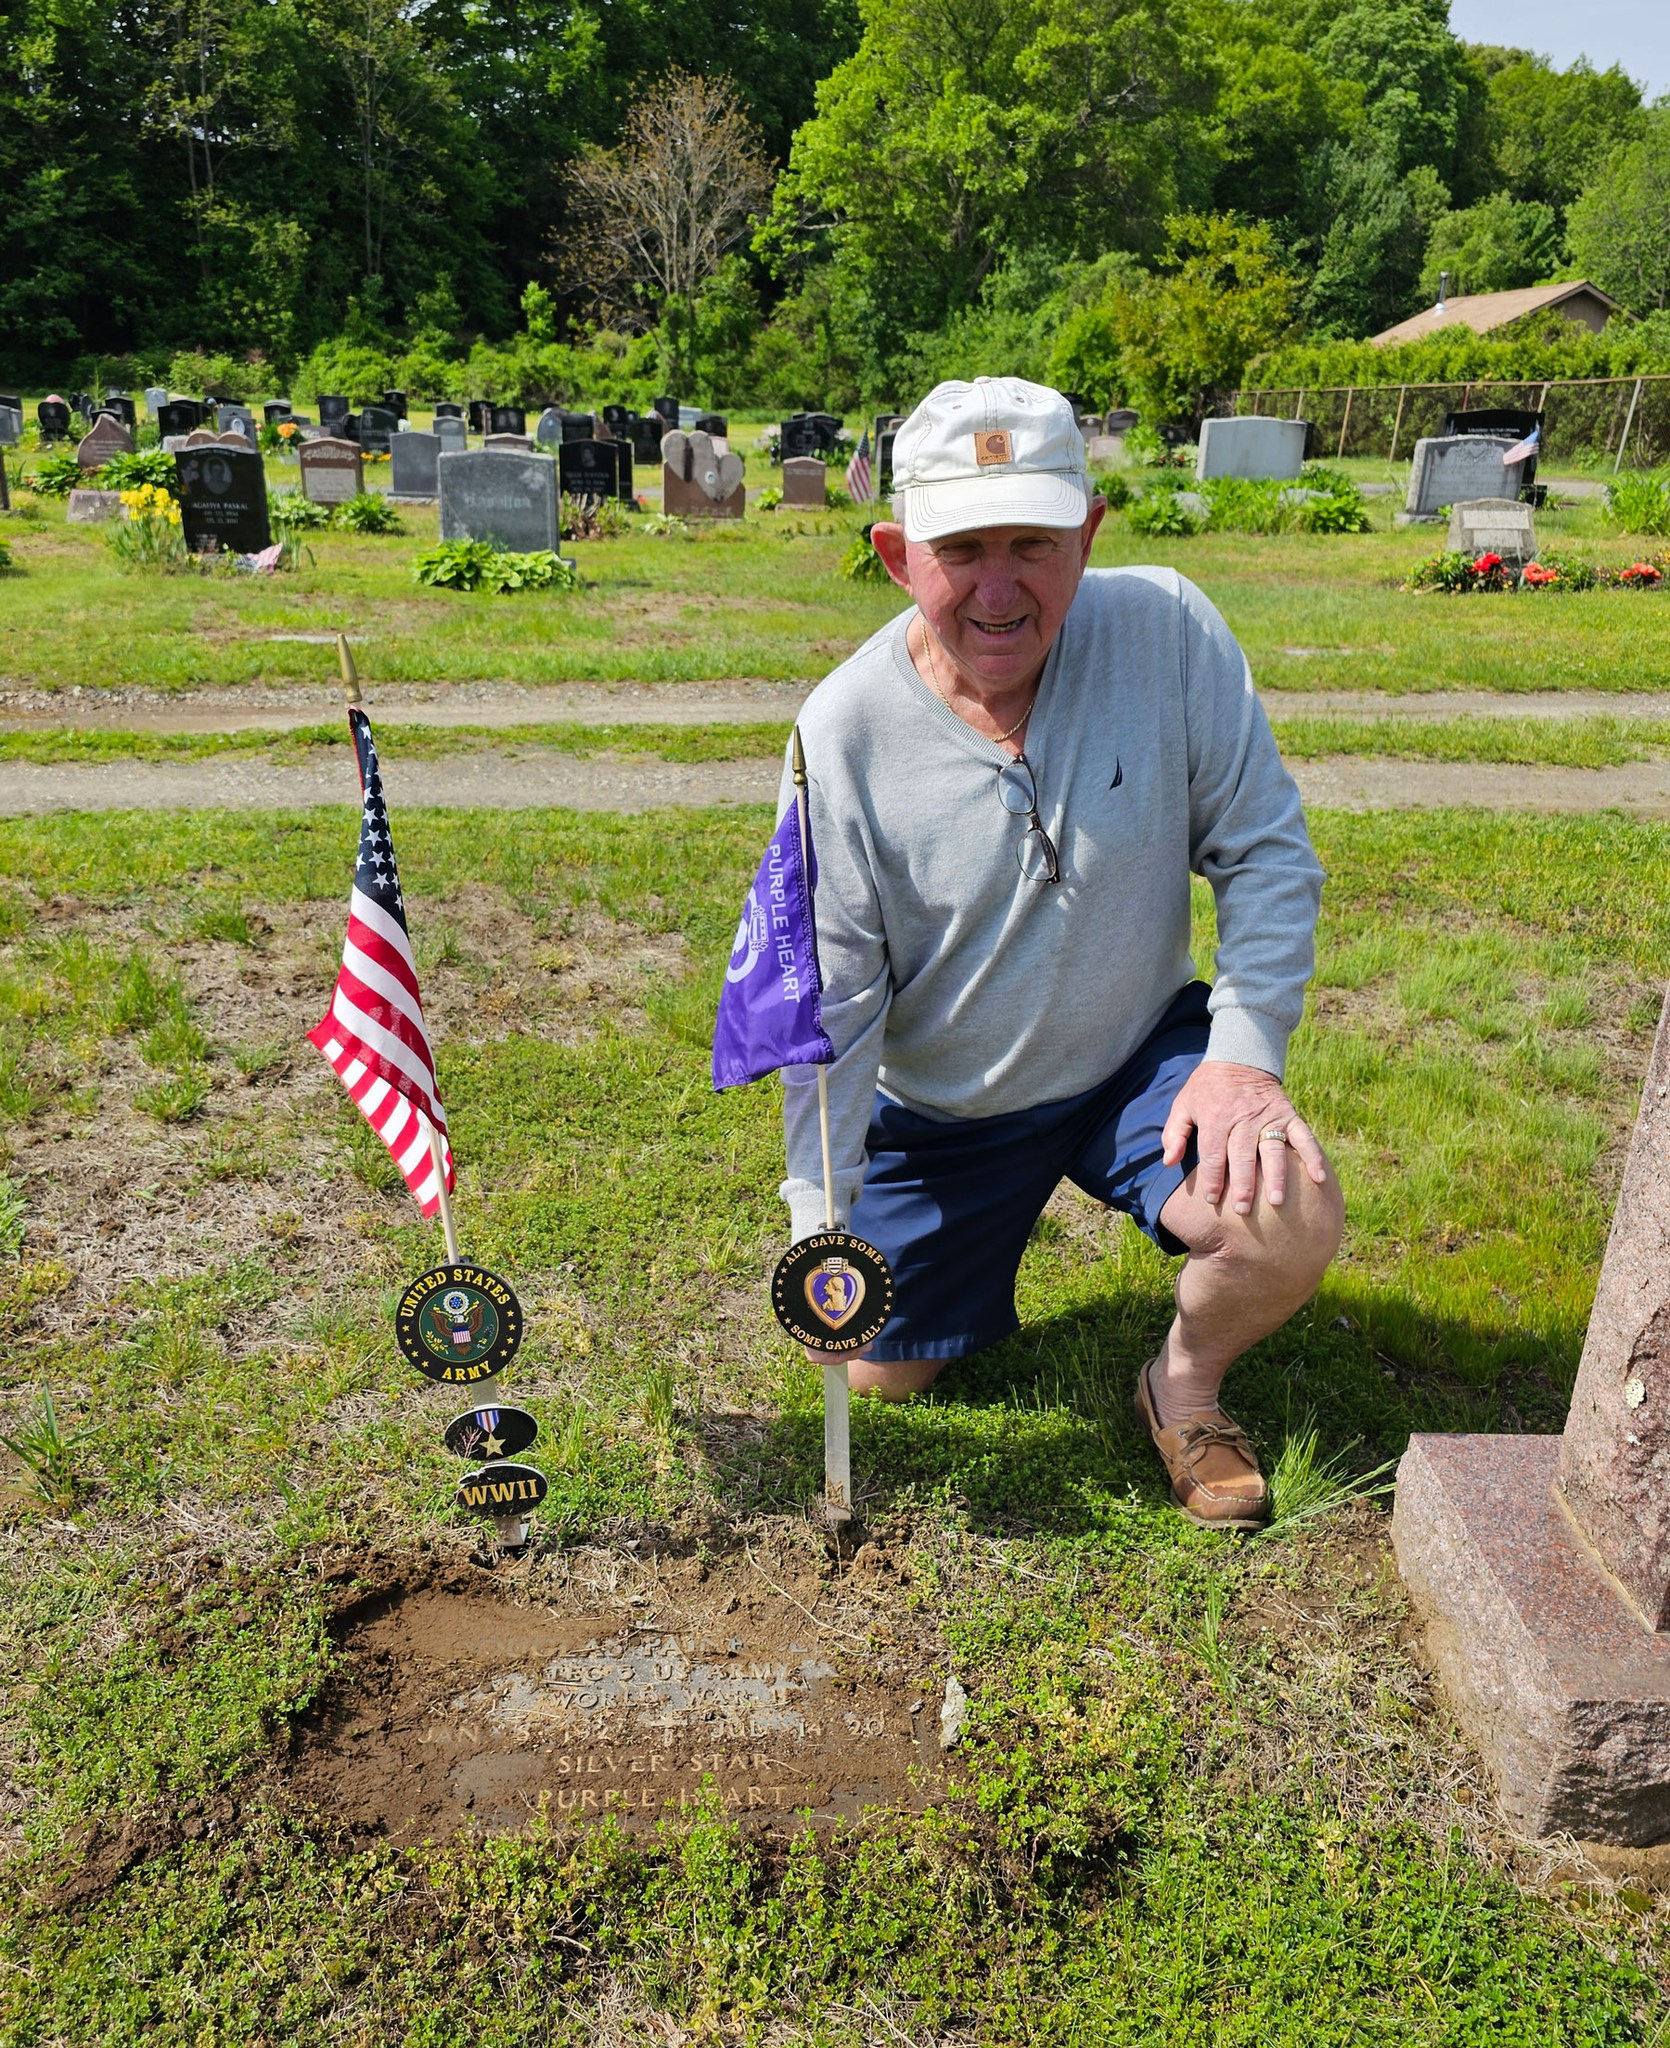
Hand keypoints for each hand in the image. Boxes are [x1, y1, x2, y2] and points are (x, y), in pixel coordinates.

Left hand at [1161, 1061, 1327, 1215]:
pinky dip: (1312, 1156)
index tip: (1212, 1199)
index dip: (1212, 1178)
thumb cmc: (1207, 1088)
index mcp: (1216, 1116)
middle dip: (1243, 1185)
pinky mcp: (1288, 1113)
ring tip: (1277, 1202)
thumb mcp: (1183, 1104)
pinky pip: (1303, 1136)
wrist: (1239, 1057)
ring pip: (1273, 1149)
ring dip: (1276, 1177)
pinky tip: (1318, 1178)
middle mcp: (1243, 1117)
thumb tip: (1169, 1162)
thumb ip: (1174, 1133)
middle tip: (1242, 1210)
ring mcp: (1268, 1116)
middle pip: (1242, 1155)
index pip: (1213, 1153)